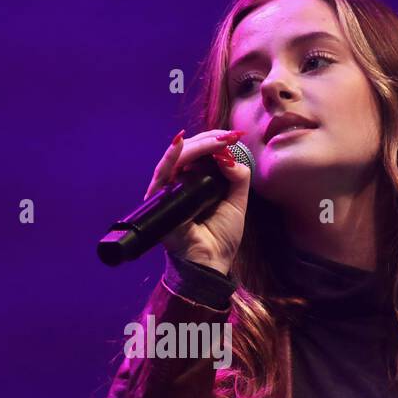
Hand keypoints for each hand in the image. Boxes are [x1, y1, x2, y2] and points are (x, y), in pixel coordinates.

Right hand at [144, 128, 250, 275]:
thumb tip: (228, 155)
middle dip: (209, 140)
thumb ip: (238, 176)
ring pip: (178, 157)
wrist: (210, 261)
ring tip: (217, 140)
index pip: (202, 154)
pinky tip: (180, 142)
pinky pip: (163, 173)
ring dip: (198, 145)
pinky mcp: (160, 199)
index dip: (215, 142)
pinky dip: (170, 156)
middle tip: (227, 136)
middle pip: (190, 151)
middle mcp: (181, 183)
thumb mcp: (237, 201)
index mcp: (197, 183)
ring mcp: (169, 190)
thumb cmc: (221, 237)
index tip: (233, 136)